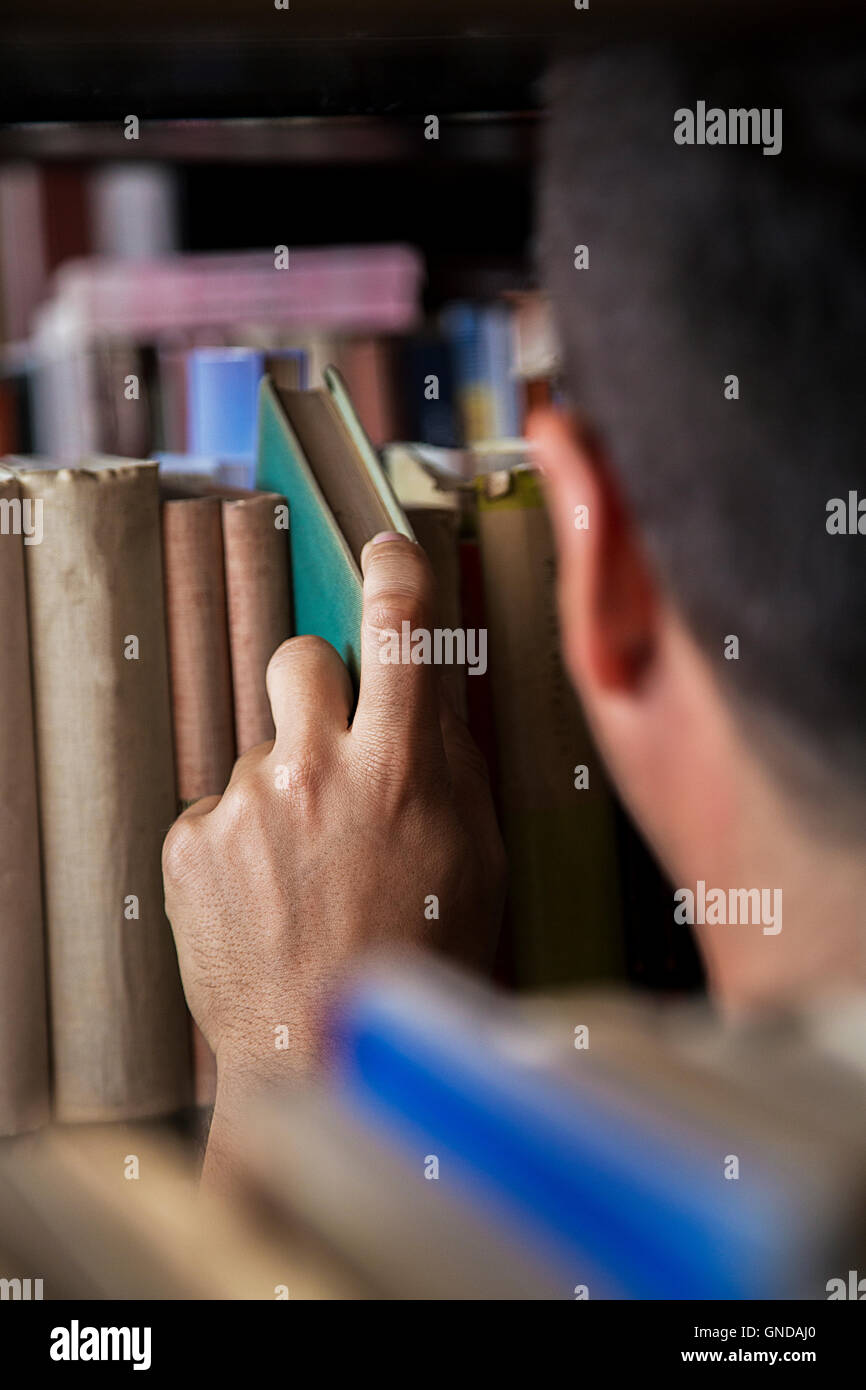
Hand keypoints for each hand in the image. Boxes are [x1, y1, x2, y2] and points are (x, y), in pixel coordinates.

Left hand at [162, 533, 504, 1182]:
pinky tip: (268, 896)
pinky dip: (240, 839)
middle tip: (332, 742)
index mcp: (401, 766)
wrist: (325, 1053)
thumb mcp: (475, 855)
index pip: (399, 624)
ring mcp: (244, 806)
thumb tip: (432, 688)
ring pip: (261, 746)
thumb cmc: (422, 959)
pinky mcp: (190, 843)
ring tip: (305, 864)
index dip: (394, 573)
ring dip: (283, 782)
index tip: (386, 556)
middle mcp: (314, 770)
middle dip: (315, 684)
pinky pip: (218, 807)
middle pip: (297, 656)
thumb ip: (451, 760)